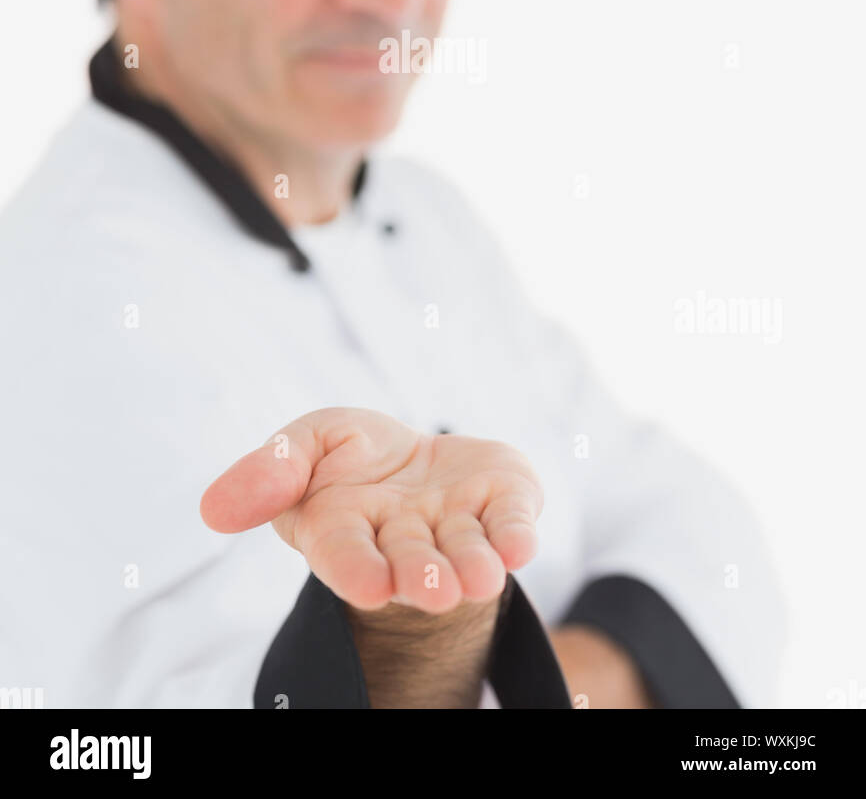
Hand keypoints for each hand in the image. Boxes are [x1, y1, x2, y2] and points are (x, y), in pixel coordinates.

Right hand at [200, 406, 542, 612]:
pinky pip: (511, 524)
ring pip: (464, 553)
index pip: (345, 554)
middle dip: (421, 575)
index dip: (356, 570)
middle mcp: (403, 539)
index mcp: (345, 529)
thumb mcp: (306, 443)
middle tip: (434, 586)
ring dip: (472, 566)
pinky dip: (516, 535)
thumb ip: (270, 470)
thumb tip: (213, 510)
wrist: (421, 460)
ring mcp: (457, 525)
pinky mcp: (503, 506)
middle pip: (409, 562)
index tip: (371, 585)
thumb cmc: (355, 458)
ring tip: (479, 577)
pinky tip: (521, 545)